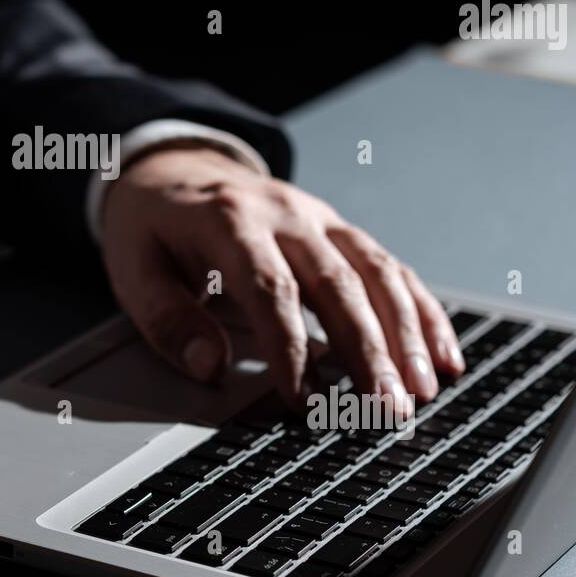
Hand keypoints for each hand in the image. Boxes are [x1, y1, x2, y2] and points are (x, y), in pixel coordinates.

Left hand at [99, 147, 463, 413]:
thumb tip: (208, 367)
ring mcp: (318, 218)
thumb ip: (166, 318)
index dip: (289, 346)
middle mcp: (283, 213)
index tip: (303, 398)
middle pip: (335, 282)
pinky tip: (442, 354)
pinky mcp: (339, 230)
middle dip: (367, 350)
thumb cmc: (153, 226)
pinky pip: (390, 267)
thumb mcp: (133, 267)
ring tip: (421, 390)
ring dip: (405, 334)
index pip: (268, 287)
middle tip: (385, 408)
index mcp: (227, 219)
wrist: (174, 167)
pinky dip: (421, 312)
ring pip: (375, 273)